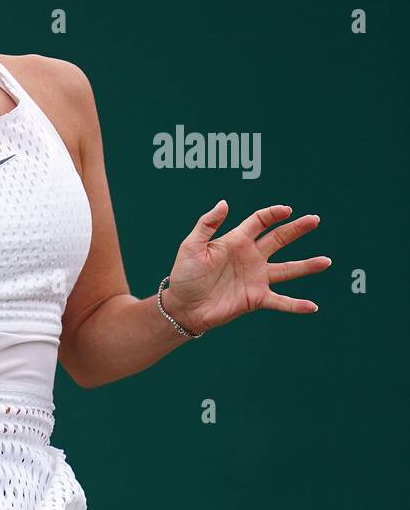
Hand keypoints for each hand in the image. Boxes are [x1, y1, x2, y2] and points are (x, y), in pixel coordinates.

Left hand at [163, 201, 330, 334]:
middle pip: (279, 239)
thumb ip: (207, 224)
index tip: (286, 209)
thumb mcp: (191, 246)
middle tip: (314, 220)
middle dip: (297, 229)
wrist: (182, 307)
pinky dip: (296, 305)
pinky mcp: (256, 298)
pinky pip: (281, 301)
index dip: (272, 214)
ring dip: (307, 266)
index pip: (259, 222)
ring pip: (287, 269)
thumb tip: (224, 203)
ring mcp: (256, 278)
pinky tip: (312, 307)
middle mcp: (250, 257)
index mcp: (236, 241)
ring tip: (326, 262)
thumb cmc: (185, 275)